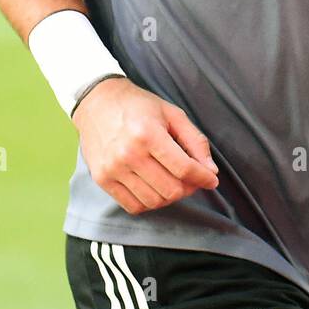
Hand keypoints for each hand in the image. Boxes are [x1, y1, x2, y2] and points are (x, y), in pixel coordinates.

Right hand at [72, 77, 219, 214]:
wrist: (97, 102)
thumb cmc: (138, 106)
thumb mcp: (172, 114)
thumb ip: (195, 141)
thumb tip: (211, 171)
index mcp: (148, 134)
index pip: (184, 169)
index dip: (203, 178)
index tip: (211, 179)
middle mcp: (128, 154)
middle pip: (171, 190)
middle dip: (188, 188)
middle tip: (191, 179)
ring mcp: (113, 169)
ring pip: (154, 202)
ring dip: (170, 196)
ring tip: (172, 181)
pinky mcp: (102, 179)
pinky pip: (133, 206)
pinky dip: (149, 203)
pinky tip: (154, 187)